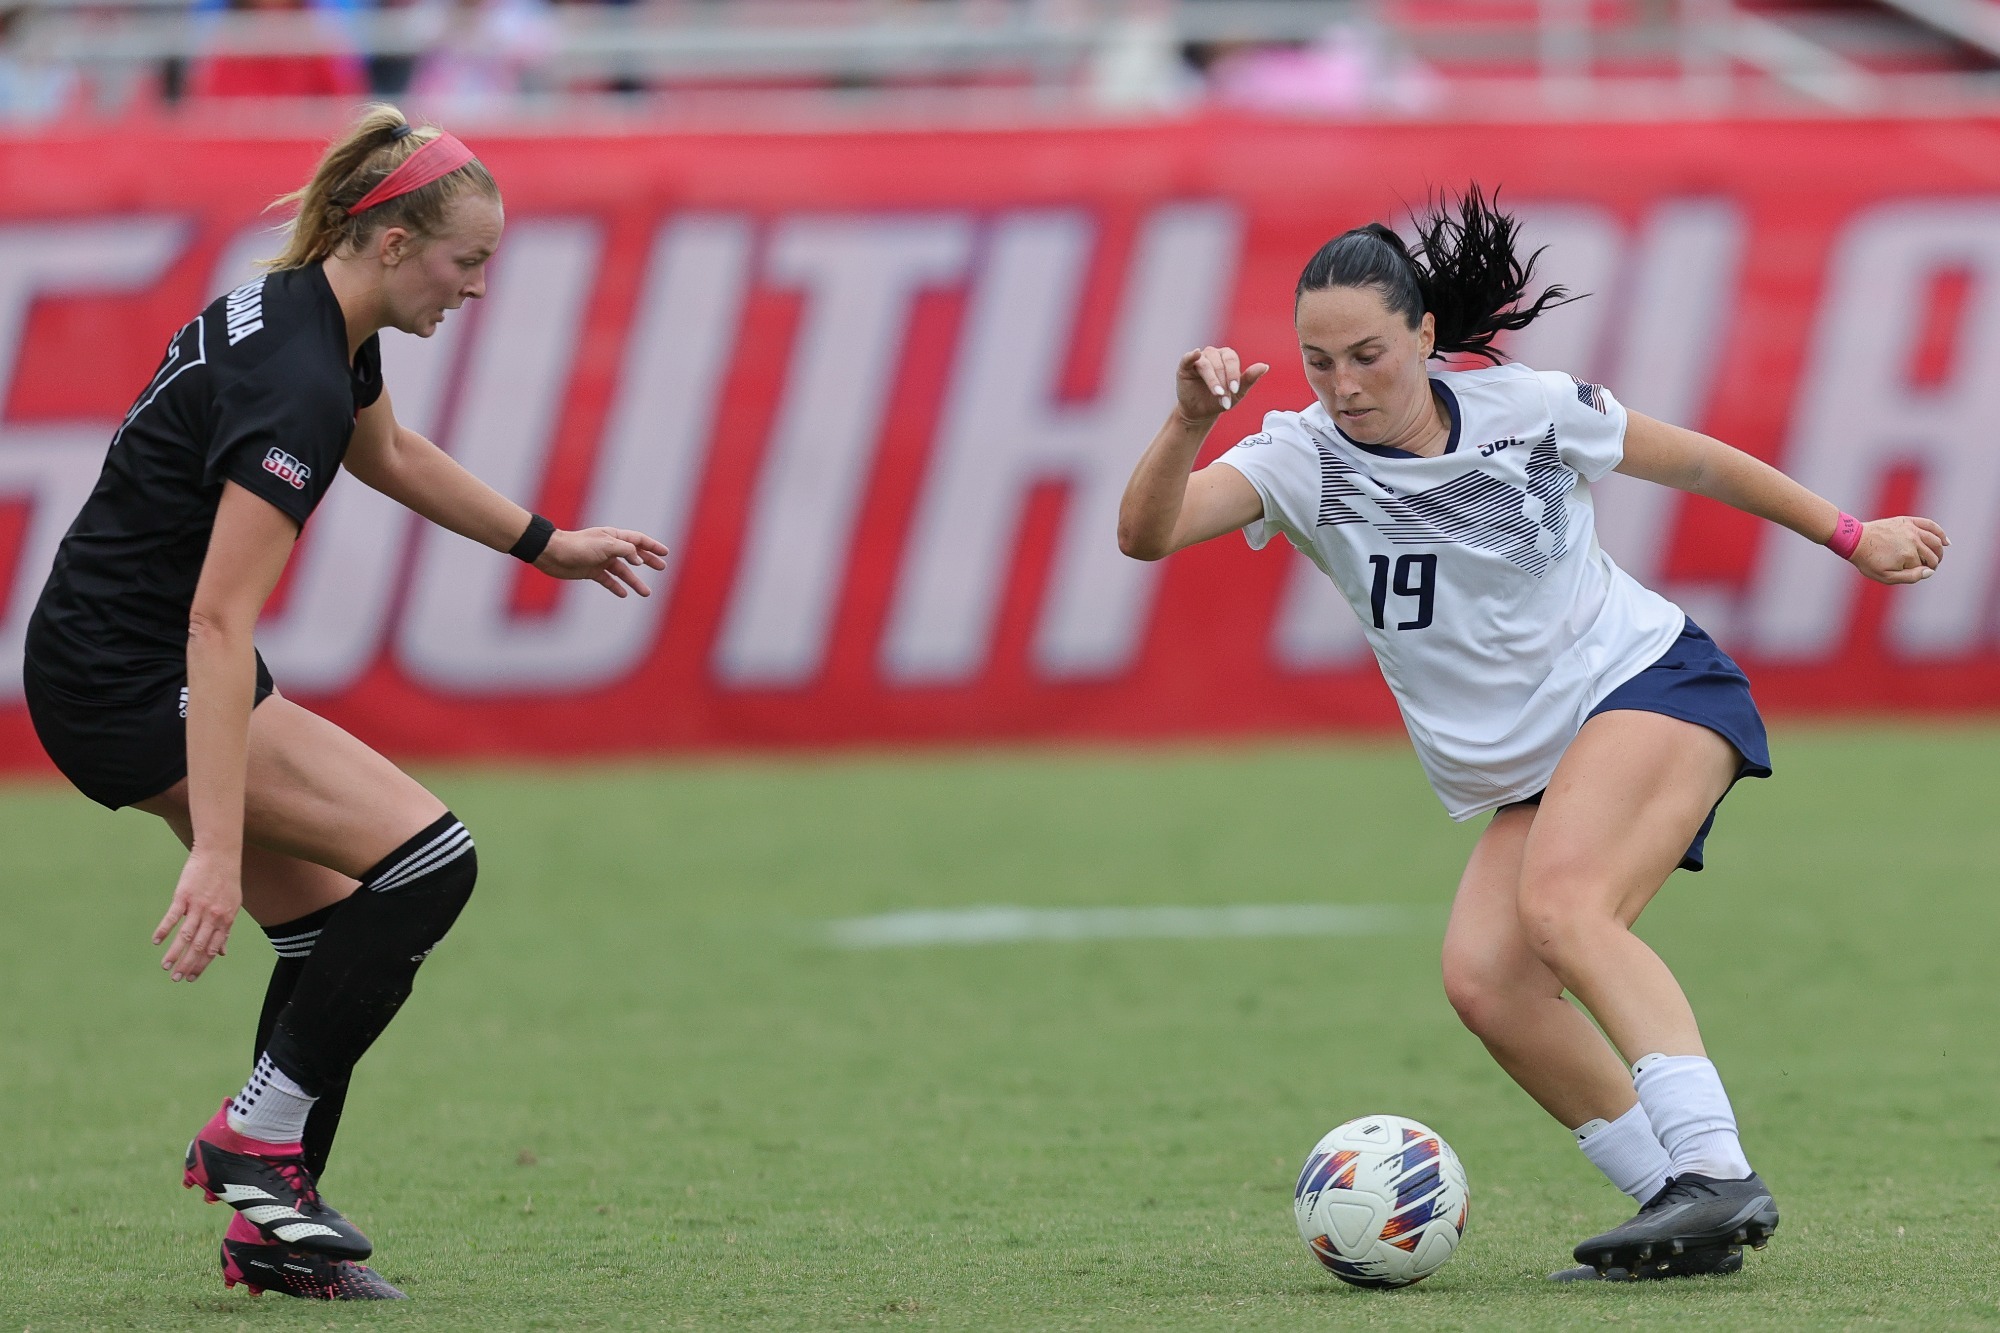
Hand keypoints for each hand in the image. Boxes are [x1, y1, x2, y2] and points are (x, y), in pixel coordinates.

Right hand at [152, 849, 240, 981]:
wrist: (219, 854)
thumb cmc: (226, 881)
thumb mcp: (232, 905)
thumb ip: (225, 930)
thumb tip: (222, 952)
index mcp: (226, 919)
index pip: (212, 949)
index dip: (202, 965)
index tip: (191, 978)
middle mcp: (213, 915)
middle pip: (199, 946)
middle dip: (188, 965)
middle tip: (177, 979)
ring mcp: (198, 906)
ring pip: (186, 936)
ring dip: (175, 953)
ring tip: (166, 967)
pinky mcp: (183, 896)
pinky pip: (172, 917)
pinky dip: (164, 930)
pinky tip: (156, 942)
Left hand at [533, 526, 669, 597]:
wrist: (553, 554)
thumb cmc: (578, 546)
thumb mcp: (606, 545)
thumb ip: (625, 550)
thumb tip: (638, 559)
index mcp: (614, 536)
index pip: (638, 540)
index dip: (652, 546)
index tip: (665, 553)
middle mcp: (609, 547)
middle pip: (634, 554)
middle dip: (648, 561)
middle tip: (662, 567)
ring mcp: (601, 560)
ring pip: (623, 571)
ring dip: (635, 581)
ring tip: (647, 593)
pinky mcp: (592, 571)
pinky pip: (608, 580)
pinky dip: (616, 586)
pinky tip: (624, 594)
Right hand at [1175, 346, 1269, 424]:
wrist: (1200, 413)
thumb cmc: (1220, 400)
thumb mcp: (1237, 393)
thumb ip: (1250, 379)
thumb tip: (1265, 366)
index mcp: (1226, 357)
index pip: (1232, 360)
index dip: (1233, 374)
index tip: (1234, 390)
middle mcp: (1213, 354)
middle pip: (1219, 363)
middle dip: (1223, 381)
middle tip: (1224, 397)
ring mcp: (1198, 359)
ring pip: (1206, 364)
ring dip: (1212, 380)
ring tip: (1217, 394)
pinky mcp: (1185, 366)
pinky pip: (1188, 358)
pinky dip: (1192, 355)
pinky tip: (1196, 355)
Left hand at [1851, 515, 1947, 584]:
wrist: (1855, 540)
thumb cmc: (1869, 561)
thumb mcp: (1886, 577)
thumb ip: (1911, 577)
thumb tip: (1930, 571)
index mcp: (1909, 555)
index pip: (1925, 566)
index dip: (1921, 572)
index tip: (1914, 574)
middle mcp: (1913, 540)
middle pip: (1933, 554)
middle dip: (1934, 562)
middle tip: (1928, 567)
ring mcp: (1911, 529)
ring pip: (1935, 540)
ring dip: (1939, 550)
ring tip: (1937, 557)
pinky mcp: (1907, 521)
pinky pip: (1929, 524)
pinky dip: (1940, 532)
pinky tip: (1946, 541)